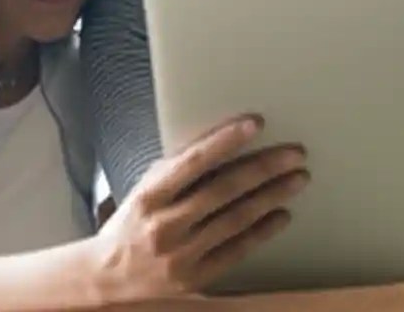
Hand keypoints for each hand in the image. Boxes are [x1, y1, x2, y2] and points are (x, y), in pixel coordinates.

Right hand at [89, 115, 308, 303]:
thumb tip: (221, 142)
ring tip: (297, 178)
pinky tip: (281, 215)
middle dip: (264, 168)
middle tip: (294, 153)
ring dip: (271, 196)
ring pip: (236, 219)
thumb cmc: (130, 224)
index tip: (255, 124)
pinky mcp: (194, 278)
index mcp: (149, 196)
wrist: (106, 277)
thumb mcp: (145, 189)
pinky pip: (236, 251)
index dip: (226, 140)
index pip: (193, 162)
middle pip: (224, 190)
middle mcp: (165, 226)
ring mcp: (181, 255)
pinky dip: (262, 231)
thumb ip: (178, 169)